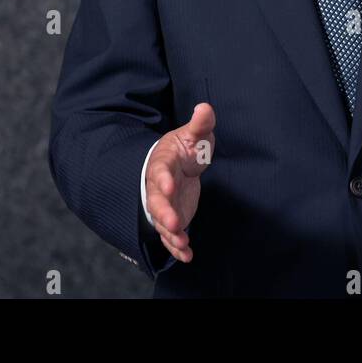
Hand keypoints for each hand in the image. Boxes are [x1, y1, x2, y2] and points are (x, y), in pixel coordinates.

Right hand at [145, 102, 215, 262]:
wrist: (178, 164)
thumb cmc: (185, 149)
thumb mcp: (194, 135)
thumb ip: (200, 124)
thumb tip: (205, 107)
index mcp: (162, 163)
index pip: (160, 171)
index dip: (163, 179)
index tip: (170, 185)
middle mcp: (159, 187)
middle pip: (156, 202)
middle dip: (163, 213)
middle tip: (174, 224)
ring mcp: (165, 205)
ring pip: (162, 222)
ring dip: (171, 235)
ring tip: (183, 244)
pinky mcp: (173, 218)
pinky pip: (171, 236)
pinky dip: (177, 247)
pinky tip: (188, 256)